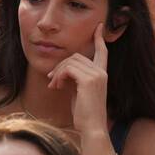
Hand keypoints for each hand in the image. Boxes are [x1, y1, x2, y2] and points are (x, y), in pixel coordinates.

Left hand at [47, 23, 110, 139]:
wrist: (92, 127)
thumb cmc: (84, 114)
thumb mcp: (78, 93)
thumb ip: (74, 80)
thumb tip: (62, 73)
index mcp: (102, 74)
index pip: (102, 52)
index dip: (99, 39)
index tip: (98, 27)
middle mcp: (101, 72)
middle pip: (76, 57)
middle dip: (60, 67)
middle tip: (51, 81)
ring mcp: (97, 75)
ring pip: (71, 62)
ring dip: (57, 73)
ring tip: (53, 86)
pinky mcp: (89, 80)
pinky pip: (68, 69)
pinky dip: (59, 76)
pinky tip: (56, 87)